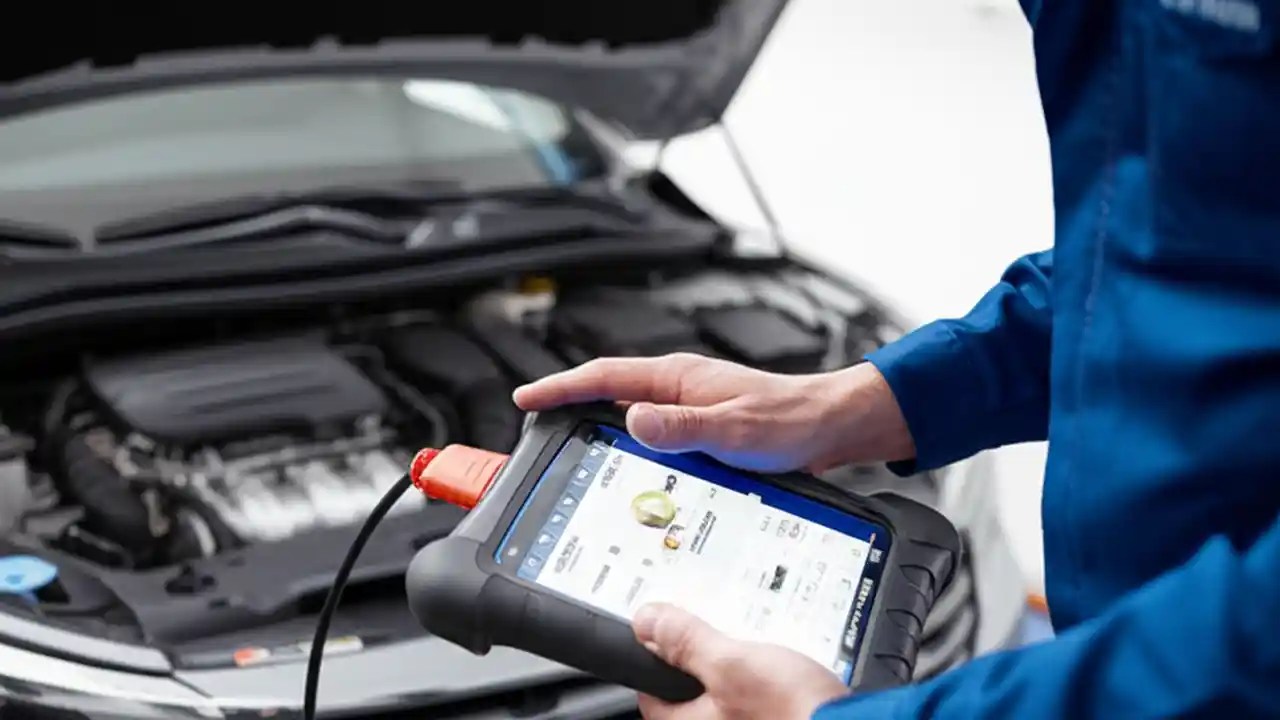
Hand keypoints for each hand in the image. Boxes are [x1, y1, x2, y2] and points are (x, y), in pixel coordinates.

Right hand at [512, 353, 913, 472]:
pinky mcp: (699, 428)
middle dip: (567, 408)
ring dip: (597, 430)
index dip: (561, 388)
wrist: (832, 426)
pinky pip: (651, 436)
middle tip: (534, 432)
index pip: (604, 378)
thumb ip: (683, 428)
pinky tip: (626, 472)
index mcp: (678, 378)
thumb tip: (634, 421)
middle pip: (607, 394)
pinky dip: (629, 448)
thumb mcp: (734, 430)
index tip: (526, 399)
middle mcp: (678, 387)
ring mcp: (688, 407)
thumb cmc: (791, 421)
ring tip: (567, 456)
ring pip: (627, 417)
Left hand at [632, 603, 848, 719]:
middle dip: (706, 660)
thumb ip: (685, 643)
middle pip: (692, 692)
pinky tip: (779, 668)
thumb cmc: (792, 712)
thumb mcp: (731, 663)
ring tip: (757, 648)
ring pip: (726, 694)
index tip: (674, 631)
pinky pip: (755, 701)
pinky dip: (762, 682)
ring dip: (738, 669)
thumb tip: (647, 623)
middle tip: (724, 636)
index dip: (661, 656)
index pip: (653, 693)